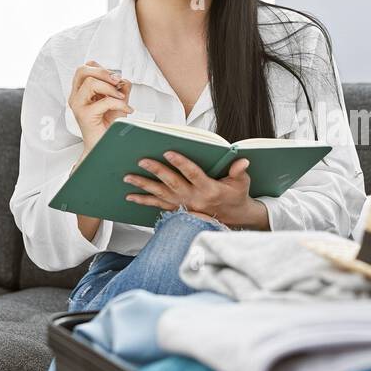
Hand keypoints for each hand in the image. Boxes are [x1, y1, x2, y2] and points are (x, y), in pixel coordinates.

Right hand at [68, 59, 131, 150]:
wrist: (105, 146)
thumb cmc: (109, 124)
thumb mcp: (118, 101)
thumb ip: (120, 88)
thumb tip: (123, 79)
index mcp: (81, 91)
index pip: (85, 68)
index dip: (101, 68)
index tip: (115, 78)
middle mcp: (76, 97)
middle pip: (83, 70)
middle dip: (104, 72)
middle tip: (118, 81)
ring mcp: (78, 106)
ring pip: (90, 83)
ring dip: (111, 88)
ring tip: (122, 97)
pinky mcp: (84, 116)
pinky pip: (103, 102)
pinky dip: (119, 103)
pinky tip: (127, 109)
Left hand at [123, 151, 267, 228]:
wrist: (234, 218)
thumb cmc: (236, 196)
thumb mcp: (242, 183)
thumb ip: (239, 171)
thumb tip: (242, 161)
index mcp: (209, 189)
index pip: (193, 174)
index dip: (181, 163)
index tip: (168, 152)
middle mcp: (193, 199)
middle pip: (172, 183)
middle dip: (156, 171)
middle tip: (142, 161)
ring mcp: (184, 205)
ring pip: (161, 194)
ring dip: (143, 185)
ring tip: (128, 176)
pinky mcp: (178, 209)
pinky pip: (158, 205)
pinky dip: (143, 201)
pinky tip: (130, 196)